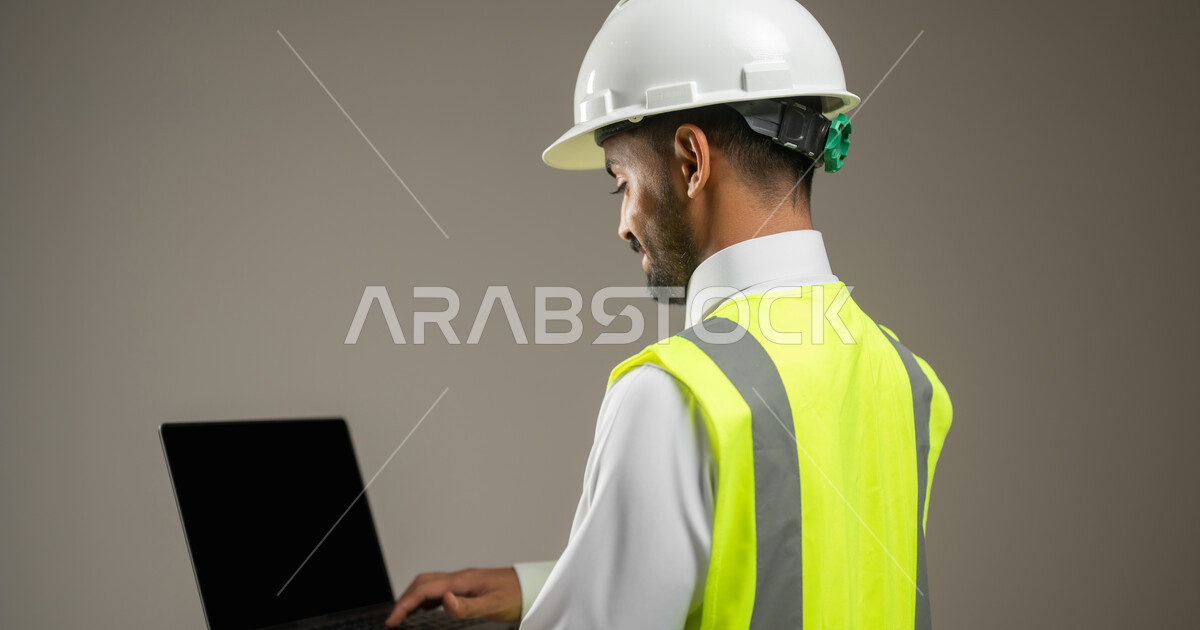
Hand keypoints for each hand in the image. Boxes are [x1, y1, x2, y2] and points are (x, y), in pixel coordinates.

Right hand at [385, 567, 521, 627]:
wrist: (534, 587)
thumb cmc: (517, 595)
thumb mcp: (493, 606)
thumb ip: (467, 606)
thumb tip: (444, 601)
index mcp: (463, 580)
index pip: (425, 590)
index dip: (405, 604)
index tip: (393, 620)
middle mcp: (461, 577)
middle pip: (422, 583)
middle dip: (404, 599)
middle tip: (393, 619)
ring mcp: (464, 580)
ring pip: (429, 584)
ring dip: (413, 597)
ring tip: (402, 614)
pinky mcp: (469, 585)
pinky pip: (440, 588)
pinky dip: (426, 597)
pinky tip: (427, 607)